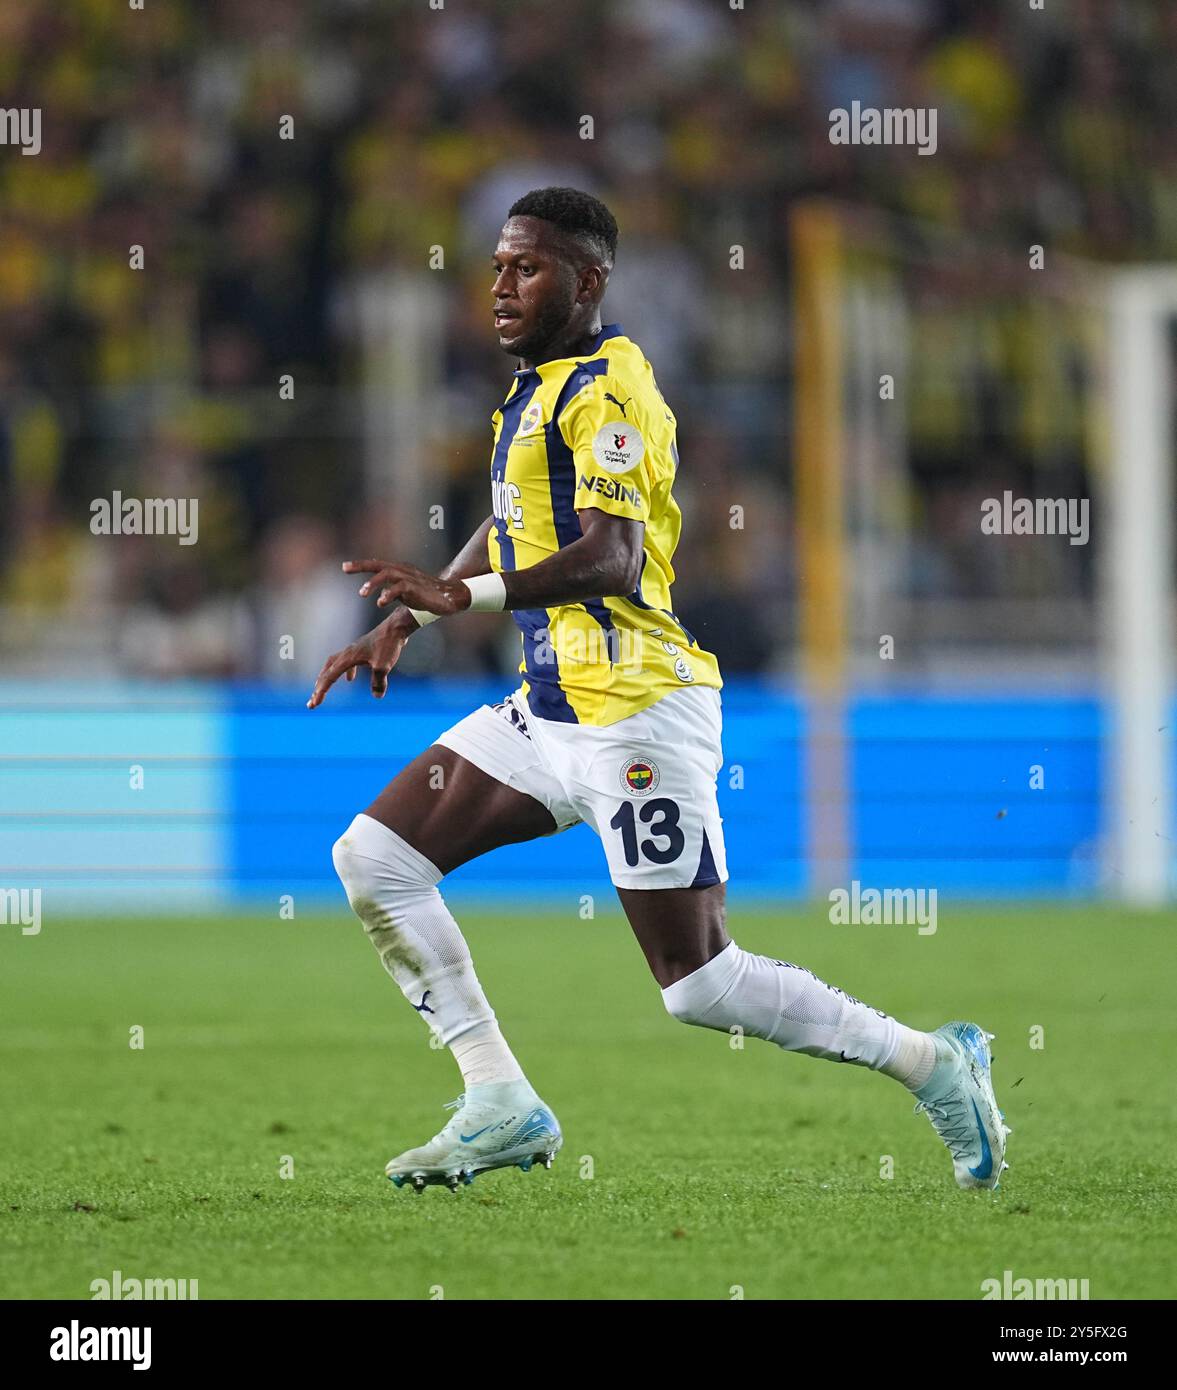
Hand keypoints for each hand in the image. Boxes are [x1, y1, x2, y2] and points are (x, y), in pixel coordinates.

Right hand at [307, 613, 413, 708]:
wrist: (396, 628)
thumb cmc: (388, 645)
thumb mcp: (384, 666)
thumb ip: (378, 682)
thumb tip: (376, 696)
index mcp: (348, 658)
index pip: (329, 677)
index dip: (321, 692)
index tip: (314, 705)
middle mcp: (347, 653)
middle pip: (326, 671)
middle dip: (319, 687)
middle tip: (312, 702)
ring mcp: (354, 650)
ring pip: (334, 665)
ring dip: (328, 677)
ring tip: (322, 688)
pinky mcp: (362, 650)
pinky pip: (347, 662)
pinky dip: (345, 671)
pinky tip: (350, 680)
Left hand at [342, 558, 470, 614]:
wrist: (449, 597)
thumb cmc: (427, 595)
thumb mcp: (406, 592)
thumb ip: (392, 590)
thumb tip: (380, 594)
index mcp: (399, 571)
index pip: (377, 565)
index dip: (360, 565)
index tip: (344, 567)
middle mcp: (403, 571)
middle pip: (379, 565)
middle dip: (361, 566)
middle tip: (345, 569)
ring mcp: (409, 578)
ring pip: (388, 574)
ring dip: (373, 582)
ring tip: (362, 593)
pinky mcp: (416, 588)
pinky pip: (400, 588)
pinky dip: (389, 594)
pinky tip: (381, 603)